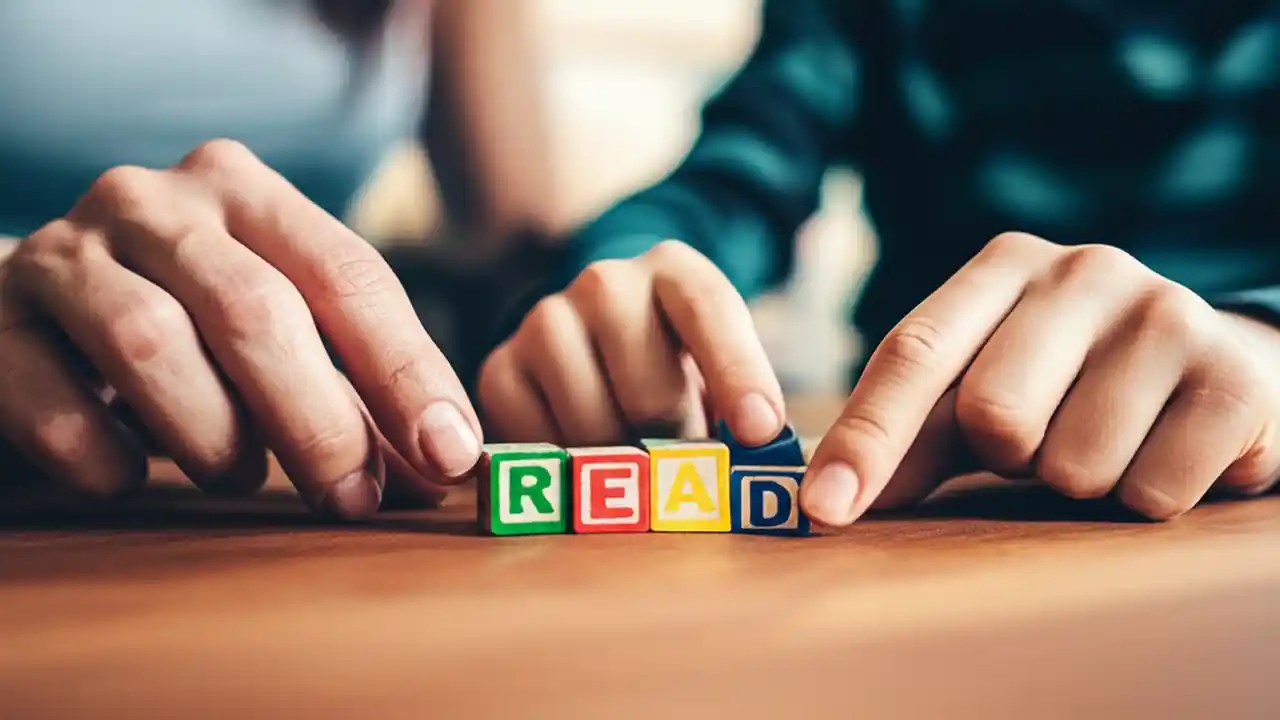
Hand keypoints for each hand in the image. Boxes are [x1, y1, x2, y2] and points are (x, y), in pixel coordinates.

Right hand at [0, 140, 480, 517]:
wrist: (34, 310)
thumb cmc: (189, 327)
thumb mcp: (280, 333)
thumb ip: (357, 390)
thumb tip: (443, 466)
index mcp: (247, 192)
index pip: (349, 276)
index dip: (407, 372)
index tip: (449, 456)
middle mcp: (156, 202)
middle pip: (258, 311)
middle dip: (319, 422)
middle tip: (349, 499)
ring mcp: (65, 251)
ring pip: (154, 345)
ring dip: (213, 437)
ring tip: (235, 474)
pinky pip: (52, 397)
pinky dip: (104, 454)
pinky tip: (127, 472)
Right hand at [477, 240, 784, 445]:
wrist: (600, 353)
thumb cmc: (678, 373)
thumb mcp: (721, 375)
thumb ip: (744, 412)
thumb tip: (761, 461)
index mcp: (674, 270)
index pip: (709, 310)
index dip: (738, 372)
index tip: (760, 430)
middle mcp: (604, 282)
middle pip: (652, 392)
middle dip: (675, 448)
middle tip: (683, 467)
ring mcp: (545, 321)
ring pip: (596, 427)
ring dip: (622, 467)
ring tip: (634, 459)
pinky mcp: (500, 367)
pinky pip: (538, 444)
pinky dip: (567, 473)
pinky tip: (584, 461)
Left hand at [802, 232, 1279, 525]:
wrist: (1219, 367)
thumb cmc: (1072, 385)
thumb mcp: (983, 392)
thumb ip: (909, 435)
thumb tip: (827, 497)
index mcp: (1003, 266)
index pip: (913, 353)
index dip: (866, 438)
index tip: (822, 508)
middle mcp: (1084, 270)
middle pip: (993, 415)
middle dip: (1007, 457)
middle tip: (1042, 440)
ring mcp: (1166, 313)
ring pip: (1073, 466)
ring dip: (1079, 483)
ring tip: (1110, 440)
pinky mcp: (1233, 377)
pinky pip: (1150, 493)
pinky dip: (1144, 498)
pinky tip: (1164, 452)